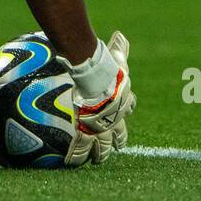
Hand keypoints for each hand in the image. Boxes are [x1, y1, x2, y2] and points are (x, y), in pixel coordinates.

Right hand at [64, 30, 136, 166]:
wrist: (97, 82)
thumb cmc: (109, 69)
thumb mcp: (116, 58)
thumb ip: (119, 48)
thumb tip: (120, 35)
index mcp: (122, 102)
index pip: (128, 108)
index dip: (127, 110)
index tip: (126, 113)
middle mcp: (114, 118)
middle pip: (118, 134)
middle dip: (116, 141)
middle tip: (115, 147)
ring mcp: (101, 127)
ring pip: (101, 146)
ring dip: (99, 154)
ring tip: (97, 161)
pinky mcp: (87, 132)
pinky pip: (81, 148)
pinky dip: (76, 157)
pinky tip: (72, 164)